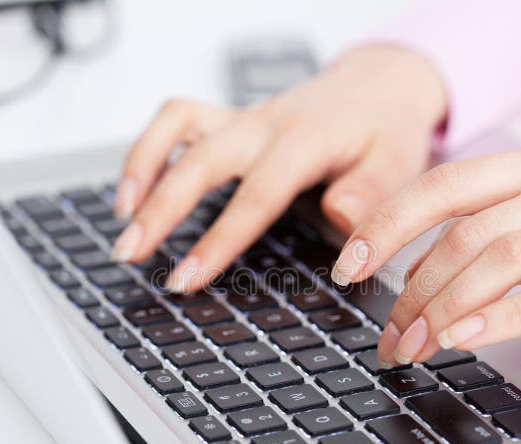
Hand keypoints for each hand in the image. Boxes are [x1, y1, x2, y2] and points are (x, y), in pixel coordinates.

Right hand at [110, 45, 445, 291]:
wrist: (379, 89)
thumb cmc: (386, 131)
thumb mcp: (399, 165)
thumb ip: (370, 195)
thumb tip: (340, 222)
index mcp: (306, 141)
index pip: (254, 197)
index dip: (217, 240)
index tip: (186, 278)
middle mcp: (267, 125)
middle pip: (199, 161)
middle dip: (158, 211)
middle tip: (128, 257)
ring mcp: (246, 119)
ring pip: (178, 128)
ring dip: (142, 169)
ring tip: (121, 219)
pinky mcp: (233, 120)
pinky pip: (181, 119)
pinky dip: (152, 148)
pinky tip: (137, 186)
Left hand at [331, 139, 520, 363]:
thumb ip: (490, 229)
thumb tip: (413, 274)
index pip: (442, 186)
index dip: (386, 226)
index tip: (348, 264)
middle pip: (462, 232)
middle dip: (410, 290)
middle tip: (387, 334)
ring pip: (499, 260)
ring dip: (443, 311)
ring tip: (414, 349)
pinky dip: (501, 319)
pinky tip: (464, 341)